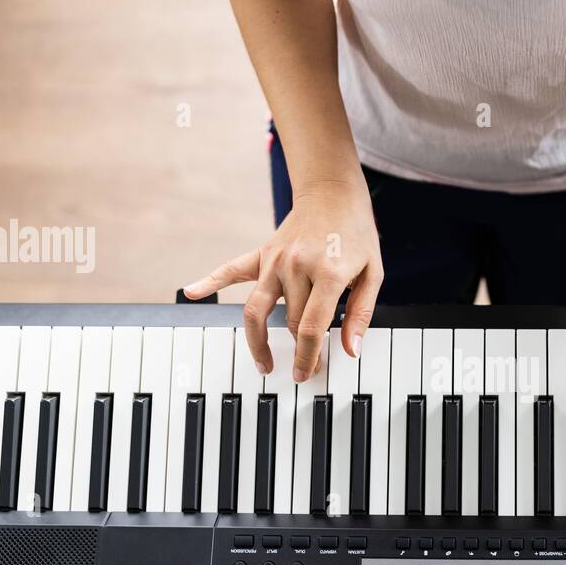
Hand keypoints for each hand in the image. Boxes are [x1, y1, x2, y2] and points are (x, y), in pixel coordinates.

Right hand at [184, 181, 381, 380]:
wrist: (332, 192)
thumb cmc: (355, 233)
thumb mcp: (373, 272)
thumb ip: (360, 313)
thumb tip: (351, 349)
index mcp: (327, 273)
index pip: (310, 327)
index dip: (308, 355)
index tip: (309, 372)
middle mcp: (296, 267)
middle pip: (288, 322)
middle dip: (298, 350)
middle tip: (307, 368)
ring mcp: (275, 260)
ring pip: (256, 310)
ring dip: (256, 341)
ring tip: (263, 362)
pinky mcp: (263, 253)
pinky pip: (232, 270)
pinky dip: (210, 280)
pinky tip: (192, 291)